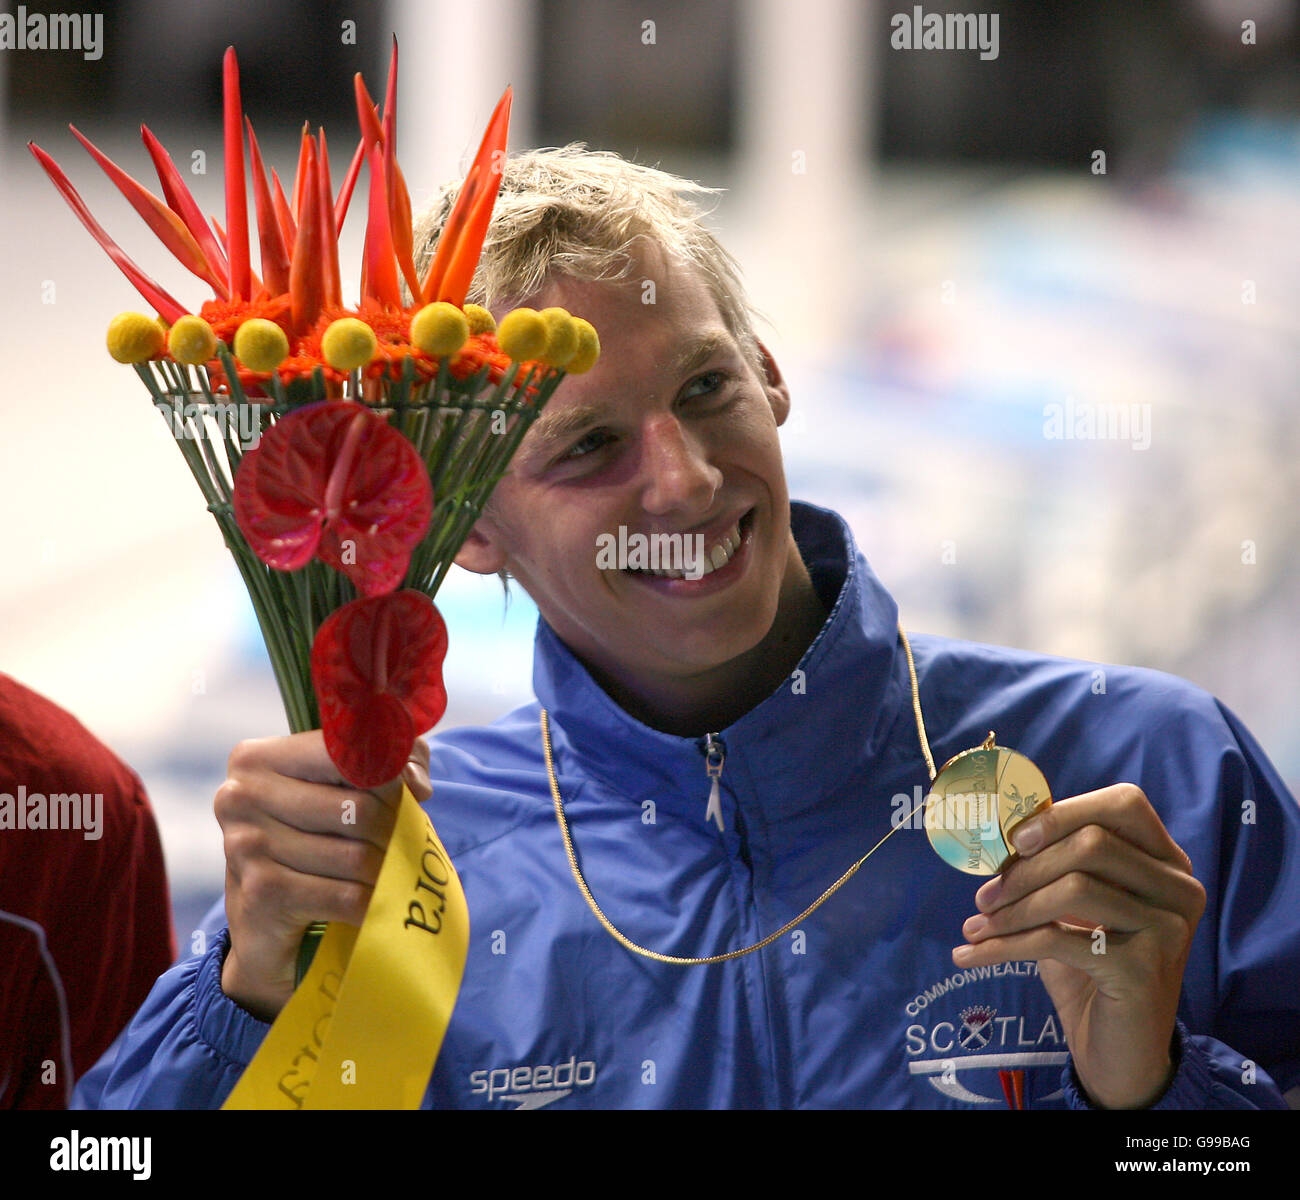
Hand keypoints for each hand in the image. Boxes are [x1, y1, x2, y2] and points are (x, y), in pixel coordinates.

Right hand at [215, 730, 431, 1021]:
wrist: (264, 929)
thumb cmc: (314, 845)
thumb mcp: (349, 791)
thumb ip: (394, 764)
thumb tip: (415, 784)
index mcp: (257, 759)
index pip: (345, 755)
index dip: (388, 778)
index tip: (404, 796)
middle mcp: (241, 796)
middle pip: (357, 808)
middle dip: (392, 830)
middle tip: (400, 846)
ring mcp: (246, 846)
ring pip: (355, 856)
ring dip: (384, 871)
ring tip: (388, 875)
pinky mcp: (261, 895)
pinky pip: (345, 896)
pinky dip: (370, 904)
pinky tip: (372, 906)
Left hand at [952, 783, 1205, 1108]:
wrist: (1119, 1048)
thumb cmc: (1090, 963)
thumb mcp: (1073, 905)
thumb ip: (1054, 861)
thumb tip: (1001, 827)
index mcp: (1166, 861)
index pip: (1125, 805)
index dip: (1065, 813)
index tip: (1016, 838)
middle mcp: (1179, 889)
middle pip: (1092, 845)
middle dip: (1026, 868)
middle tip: (984, 896)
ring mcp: (1169, 929)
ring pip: (1074, 889)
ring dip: (1011, 908)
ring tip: (975, 925)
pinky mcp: (1144, 970)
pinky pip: (1058, 940)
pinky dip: (1005, 945)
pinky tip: (972, 954)